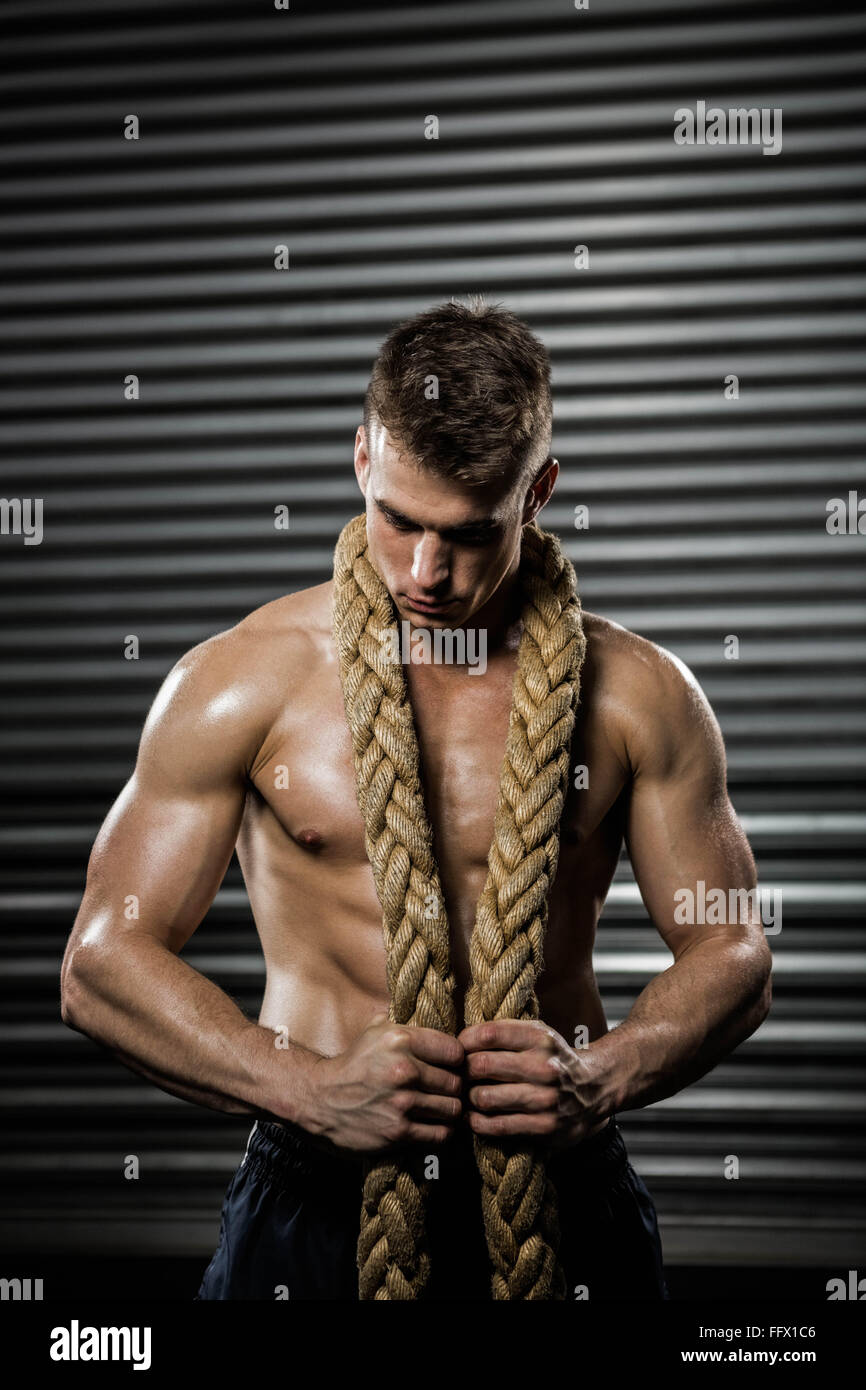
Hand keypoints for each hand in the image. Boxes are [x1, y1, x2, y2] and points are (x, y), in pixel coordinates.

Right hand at [304, 1011, 463, 1154]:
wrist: (319, 1100)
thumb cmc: (352, 1064)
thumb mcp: (374, 1030)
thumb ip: (404, 1021)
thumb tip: (433, 1010)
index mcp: (401, 1040)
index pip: (455, 1051)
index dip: (455, 1061)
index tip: (448, 1067)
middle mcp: (404, 1070)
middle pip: (456, 1082)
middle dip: (453, 1087)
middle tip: (445, 1091)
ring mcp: (402, 1103)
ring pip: (454, 1109)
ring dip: (448, 1111)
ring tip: (439, 1108)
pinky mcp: (399, 1132)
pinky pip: (441, 1134)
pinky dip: (440, 1131)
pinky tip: (431, 1125)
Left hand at [458, 1019, 602, 1151]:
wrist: (596, 1088)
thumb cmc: (555, 1058)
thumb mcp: (538, 1033)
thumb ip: (504, 1031)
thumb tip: (460, 1041)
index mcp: (539, 1039)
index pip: (488, 1034)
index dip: (464, 1042)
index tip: (459, 1050)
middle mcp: (543, 1067)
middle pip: (481, 1066)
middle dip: (463, 1071)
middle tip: (460, 1075)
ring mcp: (544, 1099)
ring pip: (484, 1097)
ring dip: (468, 1098)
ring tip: (469, 1095)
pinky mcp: (543, 1127)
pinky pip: (496, 1126)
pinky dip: (476, 1122)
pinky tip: (475, 1116)